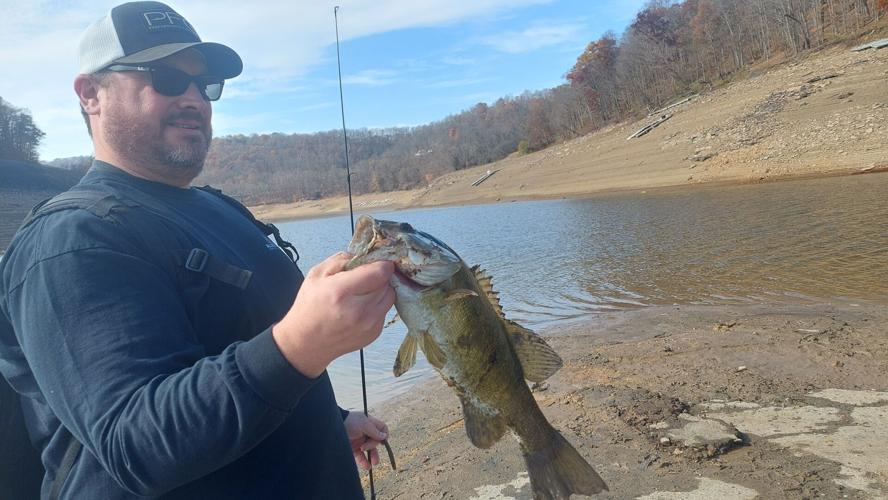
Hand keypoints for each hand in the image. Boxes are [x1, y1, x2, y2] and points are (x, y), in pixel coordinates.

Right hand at [272, 252, 394, 377]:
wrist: (306, 343)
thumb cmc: (309, 307)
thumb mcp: (316, 275)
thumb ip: (341, 260)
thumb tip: (364, 254)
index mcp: (340, 292)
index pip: (379, 272)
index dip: (382, 263)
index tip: (378, 261)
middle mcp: (358, 310)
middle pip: (386, 283)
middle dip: (379, 275)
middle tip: (365, 276)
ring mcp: (368, 324)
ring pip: (390, 296)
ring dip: (381, 289)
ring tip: (363, 291)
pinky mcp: (374, 333)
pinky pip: (385, 310)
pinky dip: (378, 304)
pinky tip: (361, 307)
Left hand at [344, 412, 388, 469]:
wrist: (332, 426)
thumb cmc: (349, 422)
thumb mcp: (363, 424)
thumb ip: (374, 431)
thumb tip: (384, 437)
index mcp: (370, 424)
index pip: (382, 429)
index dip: (384, 435)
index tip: (382, 442)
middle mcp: (366, 433)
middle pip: (376, 441)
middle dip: (373, 447)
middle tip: (365, 448)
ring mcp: (360, 441)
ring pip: (370, 451)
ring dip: (372, 457)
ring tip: (373, 463)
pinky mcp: (354, 448)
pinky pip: (361, 456)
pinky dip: (364, 462)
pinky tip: (367, 466)